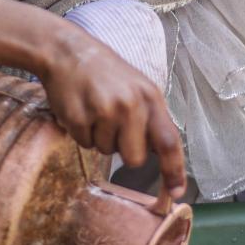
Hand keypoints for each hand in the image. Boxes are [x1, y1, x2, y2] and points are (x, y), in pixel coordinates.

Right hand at [38, 26, 187, 197]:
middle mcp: (130, 105)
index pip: (169, 141)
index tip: (177, 192)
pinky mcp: (78, 118)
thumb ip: (151, 118)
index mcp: (150, 97)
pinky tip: (81, 109)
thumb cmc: (105, 73)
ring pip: (107, 152)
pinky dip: (82, 133)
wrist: (67, 52)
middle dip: (124, 151)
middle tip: (114, 126)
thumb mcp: (137, 87)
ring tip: (95, 110)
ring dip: (100, 138)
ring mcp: (104, 111)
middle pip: (135, 159)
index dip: (175, 170)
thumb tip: (162, 154)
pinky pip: (85, 144)